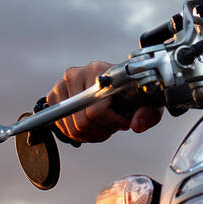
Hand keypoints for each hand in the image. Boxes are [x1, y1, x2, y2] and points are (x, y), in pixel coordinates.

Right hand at [45, 61, 163, 142]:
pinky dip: (77, 133)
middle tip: (113, 124)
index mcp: (97, 70)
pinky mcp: (53, 98)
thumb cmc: (132, 93)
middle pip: (82, 121)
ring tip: (104, 123)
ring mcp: (61, 86)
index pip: (95, 110)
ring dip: (90, 133)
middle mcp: (75, 74)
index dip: (112, 122)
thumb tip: (137, 125)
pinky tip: (91, 124)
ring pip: (71, 127)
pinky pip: (61, 128)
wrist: (117, 85)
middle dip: (101, 129)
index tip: (124, 120)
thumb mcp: (148, 102)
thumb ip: (149, 113)